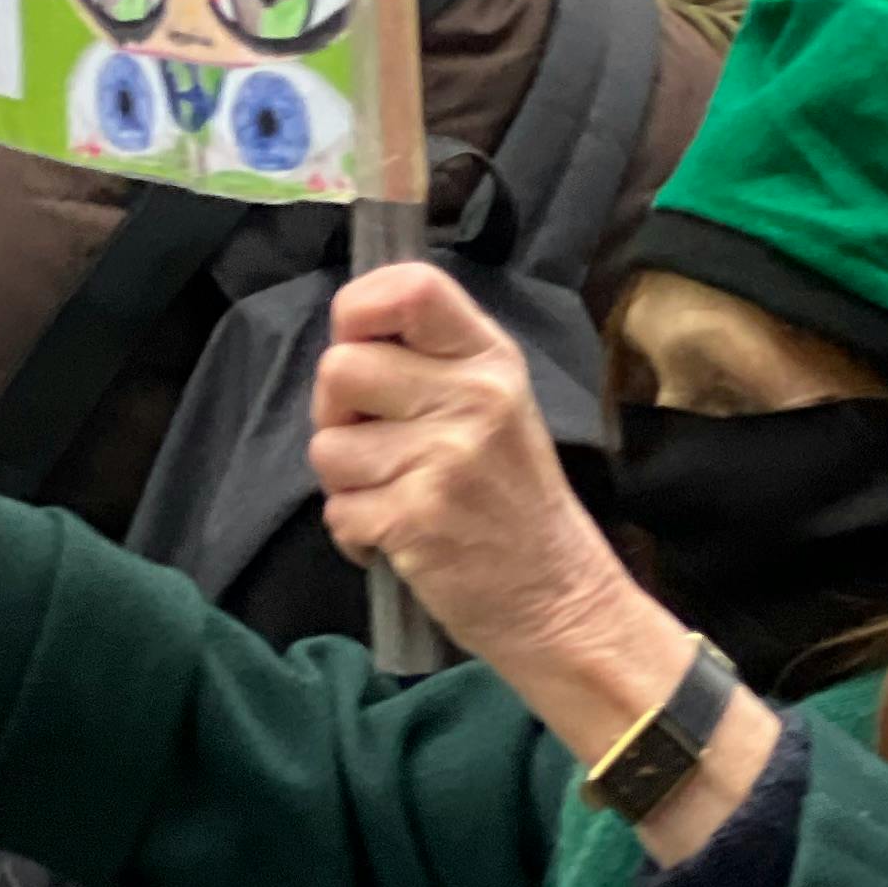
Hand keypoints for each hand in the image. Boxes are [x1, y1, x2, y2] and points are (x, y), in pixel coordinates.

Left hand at [313, 267, 779, 852]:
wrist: (560, 599)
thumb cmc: (517, 496)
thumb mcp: (499, 402)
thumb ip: (436, 360)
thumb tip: (348, 335)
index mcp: (489, 358)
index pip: (411, 287)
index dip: (358, 307)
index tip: (356, 343)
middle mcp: (471, 398)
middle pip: (340, 368)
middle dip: (334, 411)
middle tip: (370, 442)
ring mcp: (443, 461)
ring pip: (327, 446)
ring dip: (343, 480)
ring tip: (390, 494)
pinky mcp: (416, 521)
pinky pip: (337, 511)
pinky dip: (353, 532)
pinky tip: (393, 537)